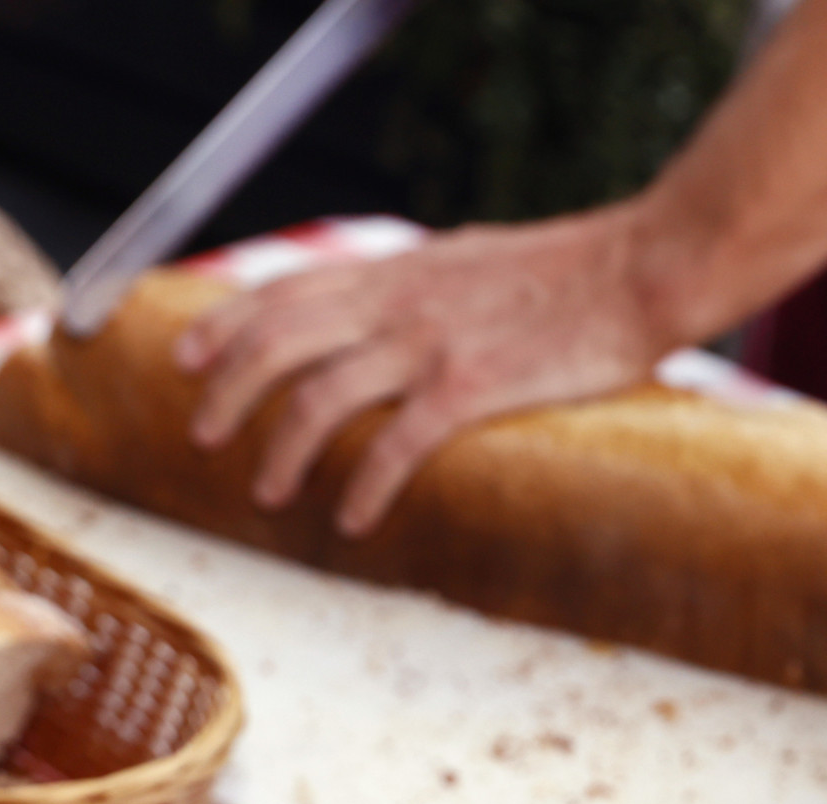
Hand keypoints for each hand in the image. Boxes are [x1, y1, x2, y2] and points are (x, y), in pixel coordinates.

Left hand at [175, 204, 679, 534]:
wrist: (644, 268)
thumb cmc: (575, 272)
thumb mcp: (475, 260)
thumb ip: (423, 287)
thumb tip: (392, 315)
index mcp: (398, 268)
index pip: (283, 288)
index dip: (223, 323)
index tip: (183, 357)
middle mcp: (398, 301)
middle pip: (277, 343)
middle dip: (226, 392)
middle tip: (202, 438)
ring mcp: (431, 342)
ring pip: (318, 397)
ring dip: (280, 451)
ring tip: (265, 493)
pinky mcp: (473, 385)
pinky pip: (395, 444)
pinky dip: (362, 485)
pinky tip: (350, 520)